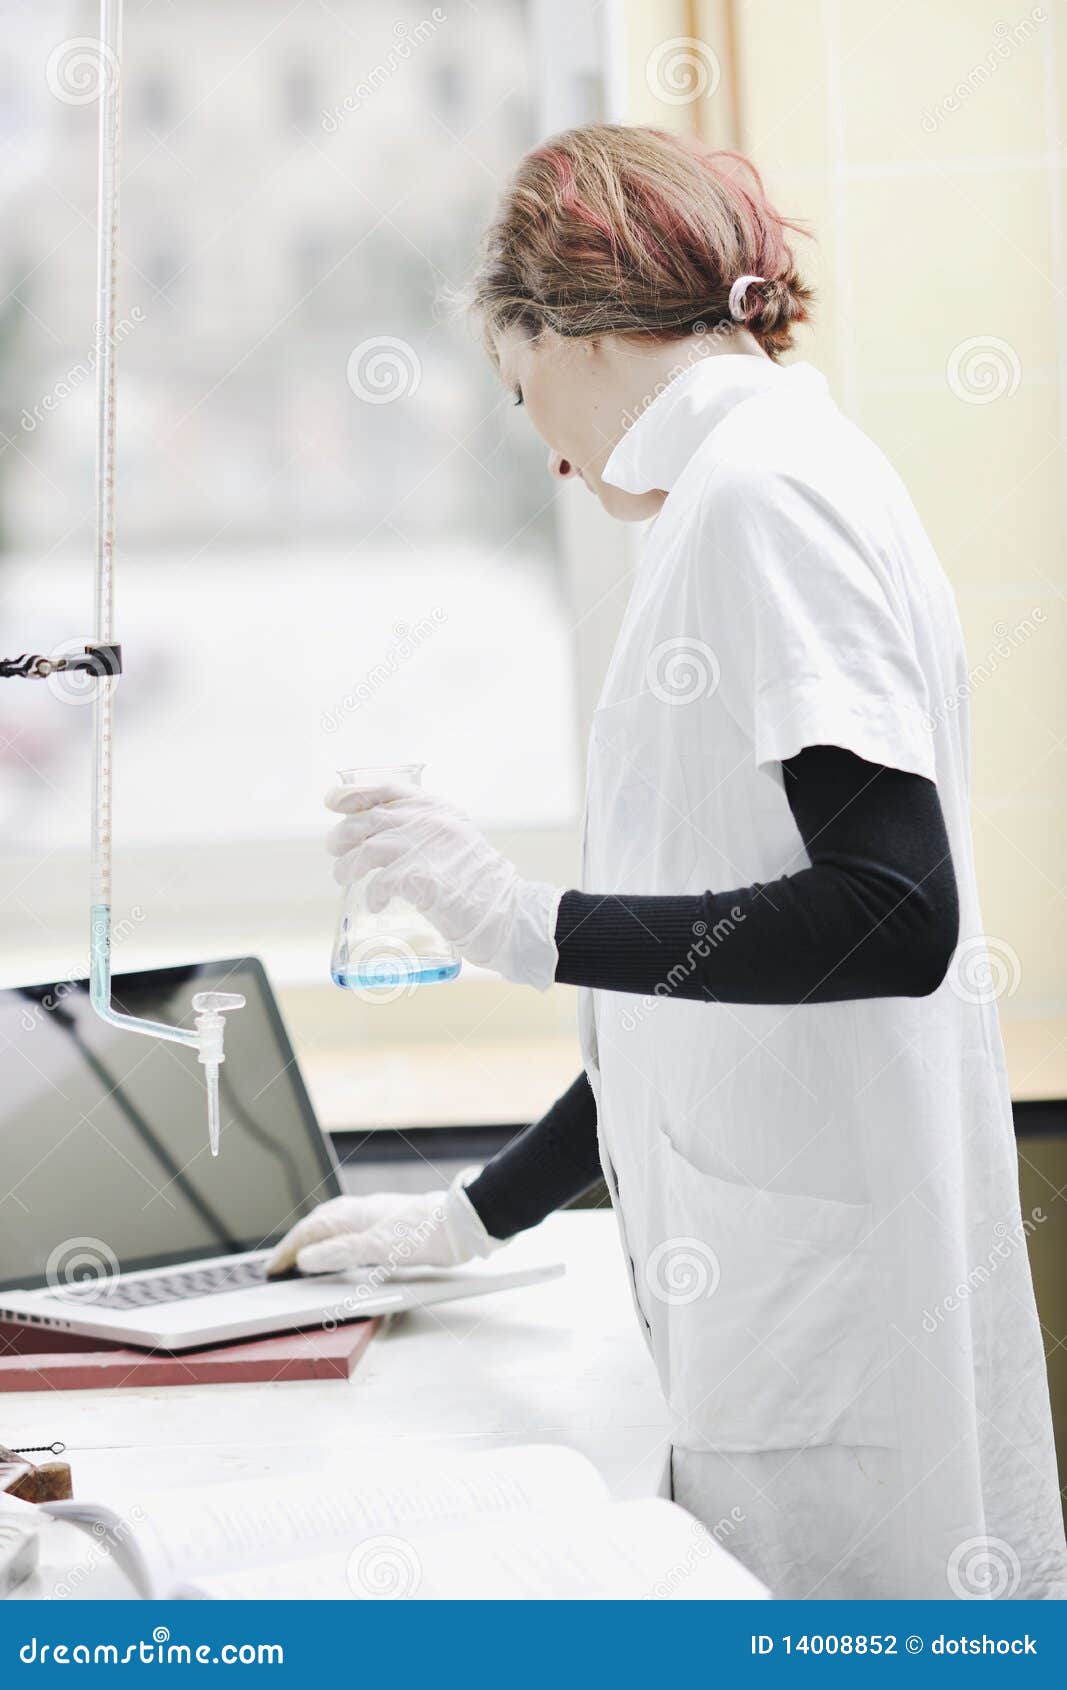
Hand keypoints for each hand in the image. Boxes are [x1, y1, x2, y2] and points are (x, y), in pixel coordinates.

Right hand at [265, 1172, 501, 1275]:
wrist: (463, 1223)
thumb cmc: (426, 1234)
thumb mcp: (378, 1249)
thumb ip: (340, 1252)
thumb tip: (304, 1257)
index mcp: (354, 1214)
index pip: (309, 1231)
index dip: (288, 1250)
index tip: (272, 1268)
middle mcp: (362, 1210)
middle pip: (318, 1223)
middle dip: (297, 1241)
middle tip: (281, 1262)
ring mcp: (376, 1214)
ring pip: (335, 1223)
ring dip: (315, 1237)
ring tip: (303, 1253)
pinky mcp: (390, 1222)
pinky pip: (351, 1227)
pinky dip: (336, 1237)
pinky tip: (344, 1246)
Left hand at [326, 777, 561, 989]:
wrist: (505, 911)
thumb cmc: (476, 882)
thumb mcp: (453, 839)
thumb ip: (423, 830)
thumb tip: (374, 834)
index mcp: (436, 807)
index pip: (385, 788)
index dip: (353, 793)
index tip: (332, 802)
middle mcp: (430, 821)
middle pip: (367, 820)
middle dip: (342, 836)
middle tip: (336, 851)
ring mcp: (425, 847)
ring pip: (367, 849)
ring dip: (348, 865)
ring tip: (344, 877)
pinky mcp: (421, 876)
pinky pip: (380, 882)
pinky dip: (373, 894)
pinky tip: (376, 903)